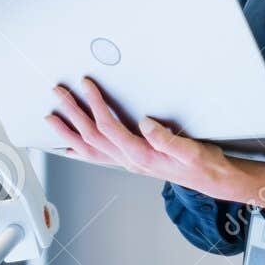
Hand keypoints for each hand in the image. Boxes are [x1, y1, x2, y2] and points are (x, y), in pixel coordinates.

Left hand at [43, 76, 264, 209]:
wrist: (212, 179)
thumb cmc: (203, 164)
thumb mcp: (192, 150)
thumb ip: (167, 138)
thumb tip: (145, 124)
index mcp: (141, 154)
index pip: (109, 126)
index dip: (95, 104)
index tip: (86, 84)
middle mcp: (129, 160)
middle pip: (91, 136)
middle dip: (72, 112)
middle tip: (58, 93)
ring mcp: (127, 162)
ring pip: (89, 148)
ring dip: (68, 132)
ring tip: (52, 117)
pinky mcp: (130, 160)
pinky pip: (97, 157)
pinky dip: (79, 151)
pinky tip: (69, 148)